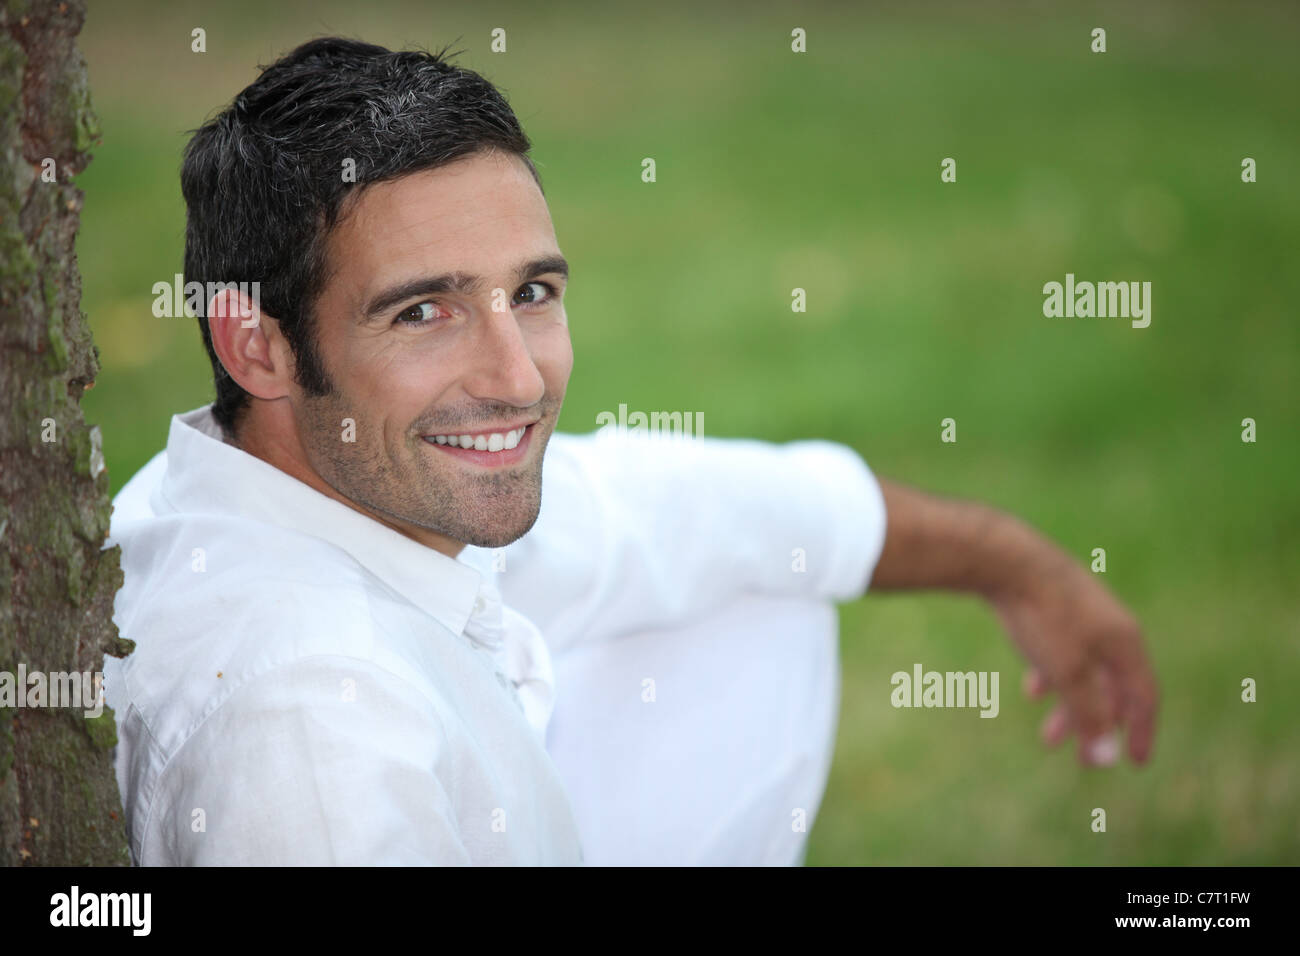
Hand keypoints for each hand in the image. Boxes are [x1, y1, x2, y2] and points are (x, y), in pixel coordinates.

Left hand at [987, 546, 1158, 767]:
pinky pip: (1064, 649)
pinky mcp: (1053, 602)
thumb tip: (1105, 757)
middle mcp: (1111, 624)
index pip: (1144, 695)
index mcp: (1125, 640)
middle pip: (1112, 686)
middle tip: (1080, 760)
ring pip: (1085, 670)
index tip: (1134, 762)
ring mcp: (1082, 611)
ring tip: (1050, 737)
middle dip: (1097, 725)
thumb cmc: (1042, 615)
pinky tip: (1032, 689)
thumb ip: (1089, 714)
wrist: (1004, 557)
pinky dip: (1053, 675)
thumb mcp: (1067, 672)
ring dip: (1070, 706)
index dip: (1141, 730)